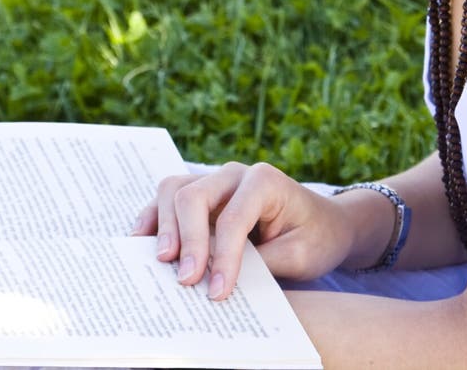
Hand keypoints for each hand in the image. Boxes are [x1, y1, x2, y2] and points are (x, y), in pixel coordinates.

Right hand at [132, 161, 354, 299]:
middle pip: (195, 195)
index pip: (234, 218)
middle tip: (187, 279)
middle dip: (188, 238)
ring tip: (164, 261)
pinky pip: (168, 199)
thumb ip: (263, 264)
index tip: (218, 292)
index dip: (223, 256)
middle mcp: (235, 174)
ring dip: (165, 225)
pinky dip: (154, 217)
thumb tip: (220, 284)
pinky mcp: (202, 197)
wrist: (323, 223)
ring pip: (175, 189)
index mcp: (265, 181)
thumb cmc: (315, 237)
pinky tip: (143, 239)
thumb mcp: (301, 255)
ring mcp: (215, 182)